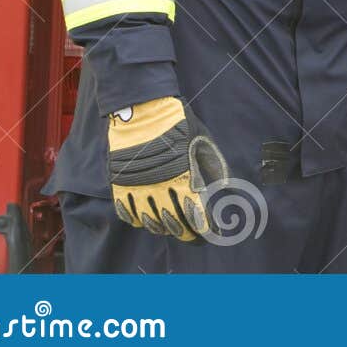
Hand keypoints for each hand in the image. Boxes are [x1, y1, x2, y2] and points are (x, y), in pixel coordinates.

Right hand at [106, 96, 229, 240]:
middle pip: (174, 224)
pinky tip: (146, 219)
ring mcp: (138, 187)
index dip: (205, 229)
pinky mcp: (120, 184)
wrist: (144, 108)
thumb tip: (227, 187)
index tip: (212, 234)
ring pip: (150, 222)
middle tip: (194, 237)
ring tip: (172, 228)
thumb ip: (214, 167)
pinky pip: (127, 213)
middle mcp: (160, 187)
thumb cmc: (178, 123)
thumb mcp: (203, 142)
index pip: (196, 216)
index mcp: (184, 177)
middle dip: (187, 234)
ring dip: (163, 228)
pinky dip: (137, 220)